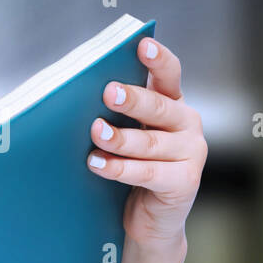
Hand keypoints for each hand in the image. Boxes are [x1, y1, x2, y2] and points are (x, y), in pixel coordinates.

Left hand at [86, 36, 205, 258]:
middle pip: (158, 106)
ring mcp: (191, 154)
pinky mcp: (185, 183)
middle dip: (132, 99)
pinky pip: (148, 173)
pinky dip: (119, 168)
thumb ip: (112, 112)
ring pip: (149, 143)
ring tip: (95, 133)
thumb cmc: (128, 164)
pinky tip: (96, 163)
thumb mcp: (124, 132)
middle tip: (108, 93)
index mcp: (171, 103)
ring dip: (119, 138)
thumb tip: (72, 92)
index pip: (169, 74)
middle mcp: (187, 124)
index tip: (142, 44)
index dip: (157, 59)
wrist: (149, 218)